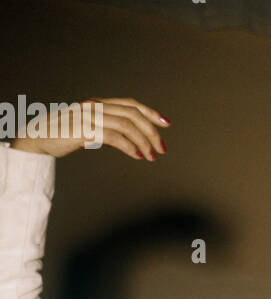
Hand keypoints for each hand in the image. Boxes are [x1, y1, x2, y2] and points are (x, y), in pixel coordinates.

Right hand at [11, 97, 167, 160]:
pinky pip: (114, 136)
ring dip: (144, 142)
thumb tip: (129, 141)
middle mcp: (95, 106)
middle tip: (163, 149)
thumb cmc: (63, 135)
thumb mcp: (88, 128)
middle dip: (152, 132)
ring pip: (126, 125)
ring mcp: (89, 116)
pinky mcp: (84, 129)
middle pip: (132, 114)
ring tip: (152, 156)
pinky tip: (138, 156)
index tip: (166, 124)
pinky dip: (130, 147)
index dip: (150, 112)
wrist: (38, 138)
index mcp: (97, 103)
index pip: (130, 103)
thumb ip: (107, 129)